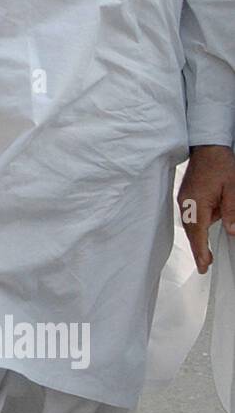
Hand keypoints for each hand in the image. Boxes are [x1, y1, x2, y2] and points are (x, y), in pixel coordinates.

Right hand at [177, 144, 234, 272]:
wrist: (207, 146)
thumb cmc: (220, 165)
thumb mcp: (233, 188)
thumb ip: (231, 211)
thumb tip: (232, 232)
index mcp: (197, 202)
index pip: (198, 232)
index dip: (201, 251)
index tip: (204, 266)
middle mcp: (186, 203)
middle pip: (191, 232)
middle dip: (198, 249)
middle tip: (205, 266)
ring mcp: (183, 200)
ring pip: (190, 225)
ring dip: (197, 239)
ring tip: (206, 254)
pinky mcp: (185, 196)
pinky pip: (190, 216)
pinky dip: (196, 227)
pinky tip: (204, 230)